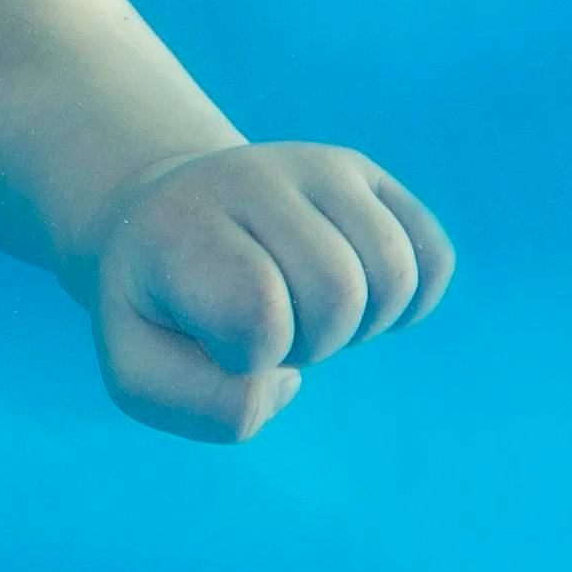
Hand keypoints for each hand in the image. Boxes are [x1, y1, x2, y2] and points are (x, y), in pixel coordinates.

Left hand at [83, 141, 457, 442]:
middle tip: (268, 329)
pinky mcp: (365, 175)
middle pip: (339, 294)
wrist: (164, 215)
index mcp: (183, 227)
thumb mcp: (137, 368)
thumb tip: (286, 379)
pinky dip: (408, 304)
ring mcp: (317, 167)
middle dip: (312, 343)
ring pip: (395, 274)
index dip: (249, 356)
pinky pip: (433, 259)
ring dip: (361, 325)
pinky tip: (357, 300)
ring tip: (308, 312)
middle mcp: (254, 178)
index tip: (213, 338)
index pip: (258, 311)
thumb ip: (199, 404)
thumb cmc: (156, 306)